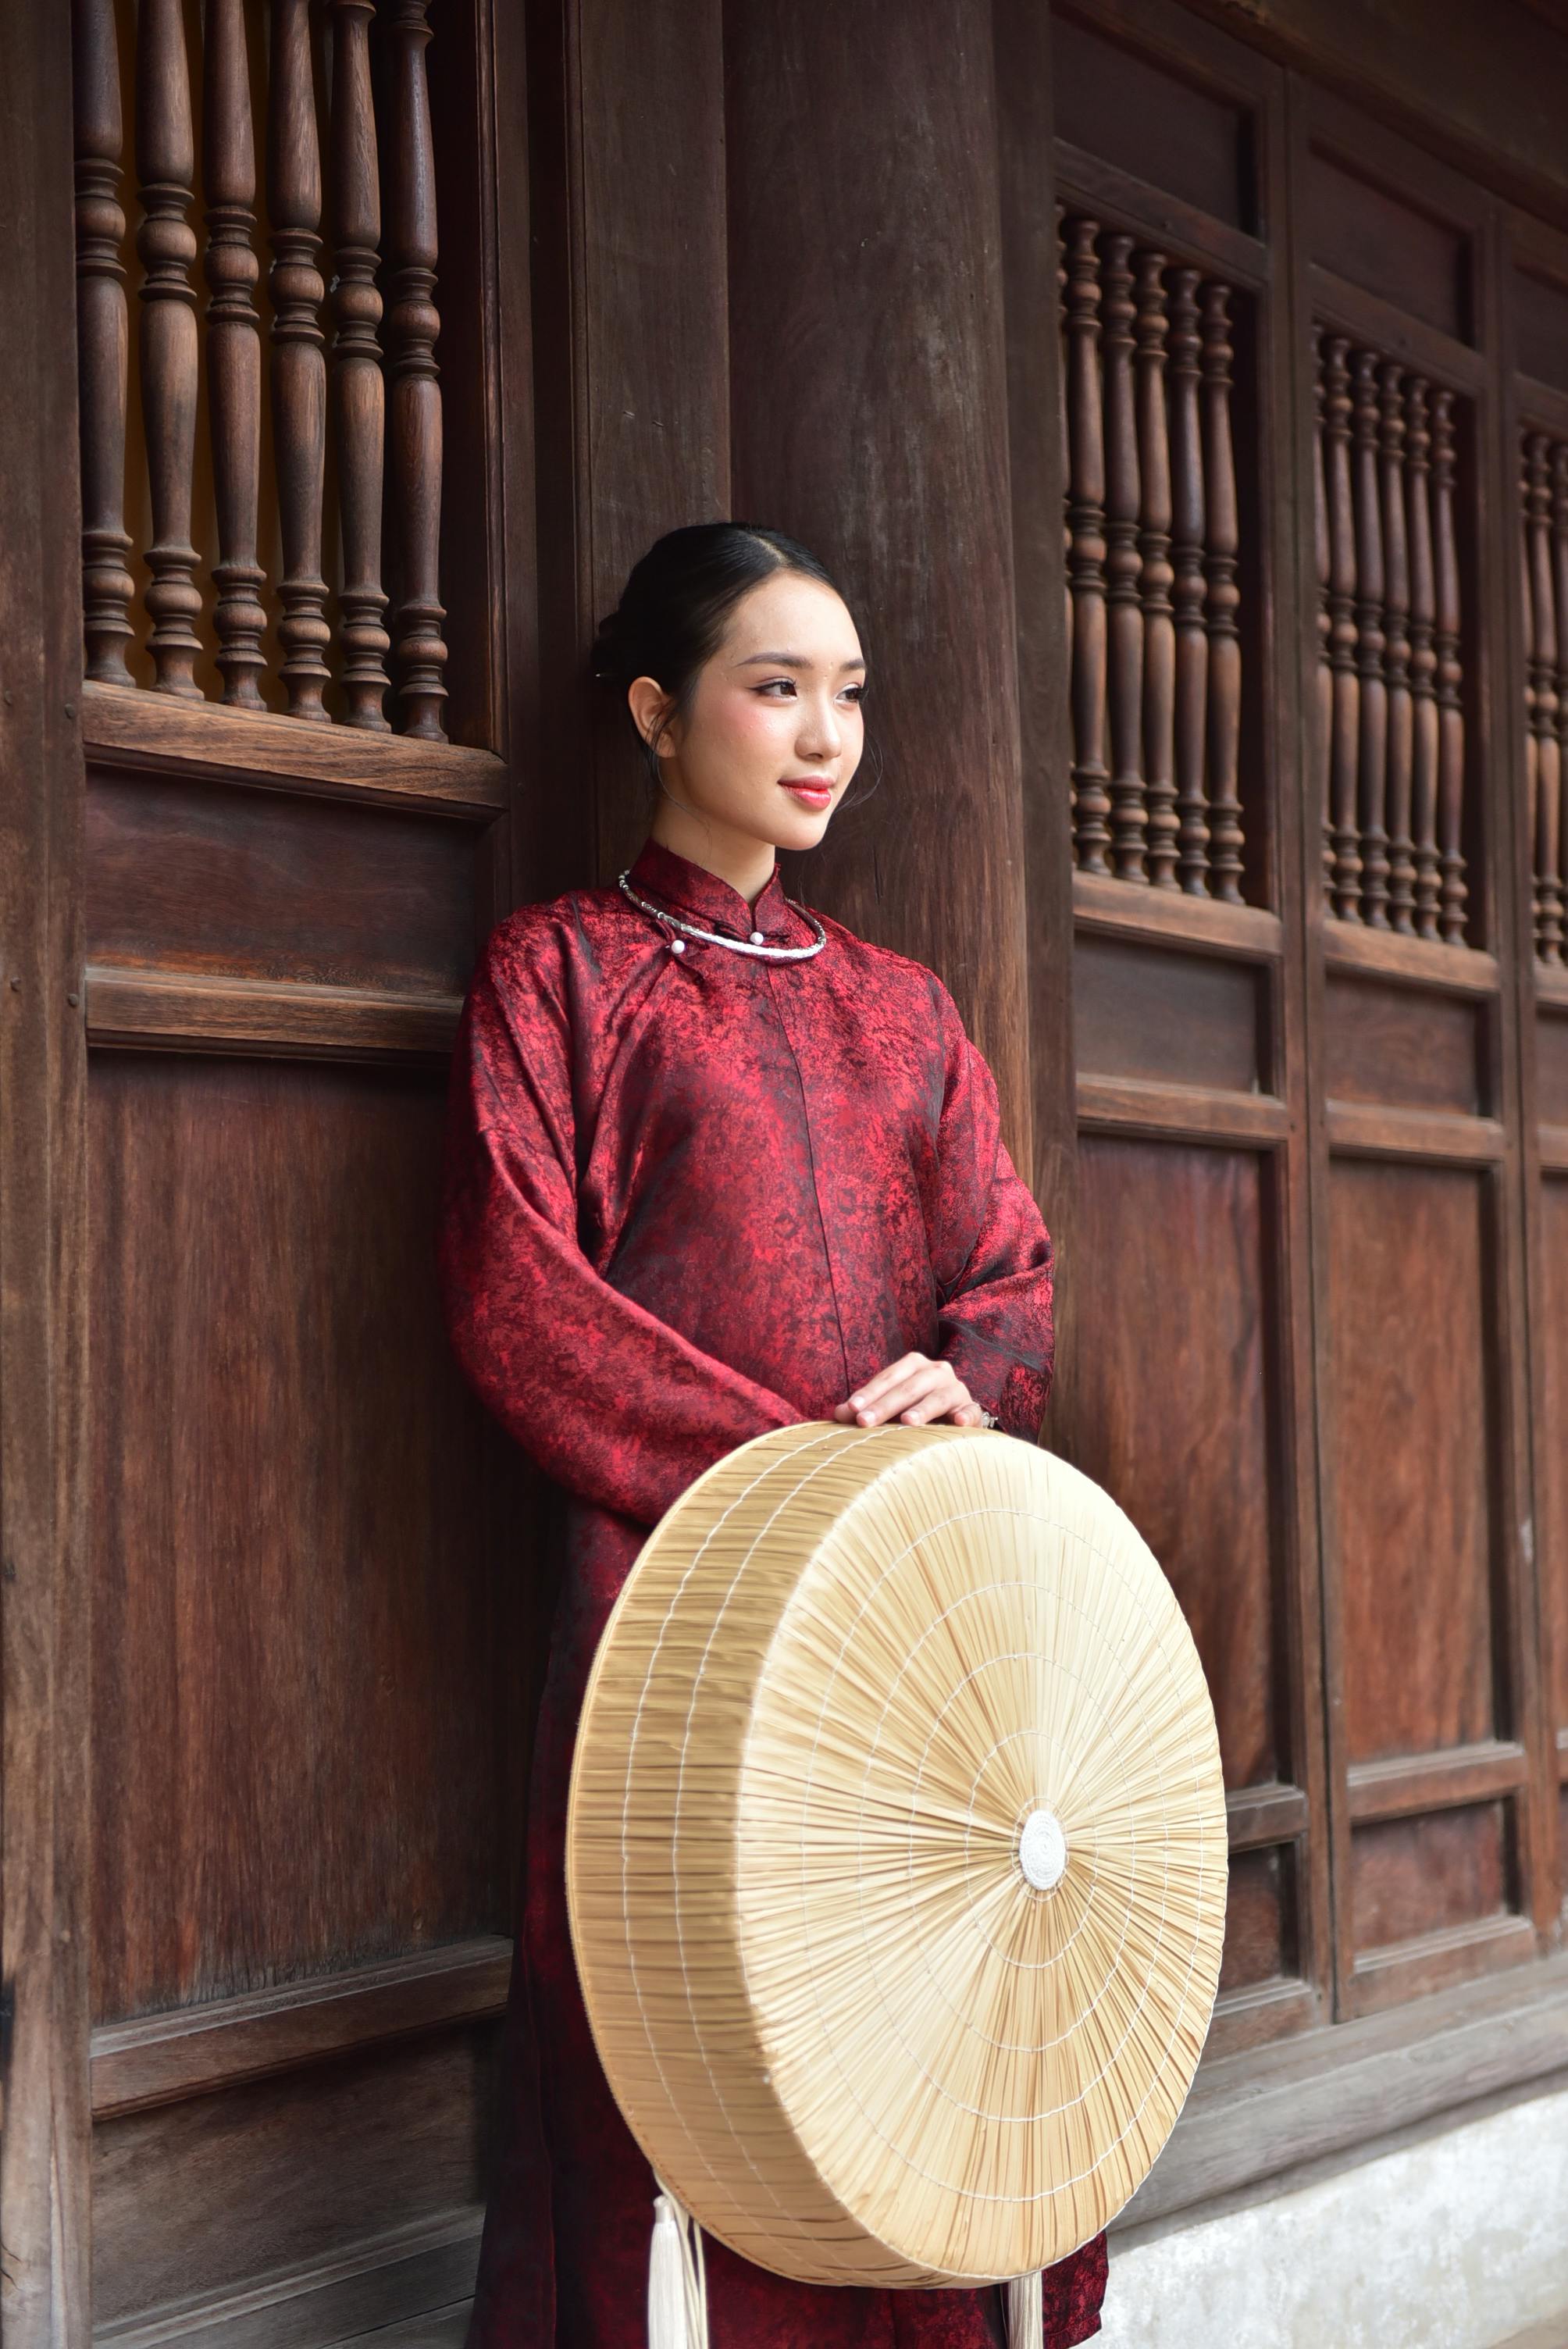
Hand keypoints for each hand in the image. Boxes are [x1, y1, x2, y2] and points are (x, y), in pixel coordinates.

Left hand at [833, 1352, 985, 1429]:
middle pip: (910, 1386)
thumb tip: (837, 1414)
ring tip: (907, 1422)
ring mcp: (957, 1389)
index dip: (869, 1393)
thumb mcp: (888, 1408)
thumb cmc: (912, 1410)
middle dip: (886, 1405)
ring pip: (939, 1396)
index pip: (888, 1377)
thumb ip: (864, 1409)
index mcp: (914, 1366)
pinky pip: (971, 1411)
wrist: (953, 1419)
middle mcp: (937, 1371)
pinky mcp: (972, 1409)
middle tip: (865, 1422)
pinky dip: (966, 1415)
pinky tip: (958, 1423)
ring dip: (923, 1409)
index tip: (851, 1410)